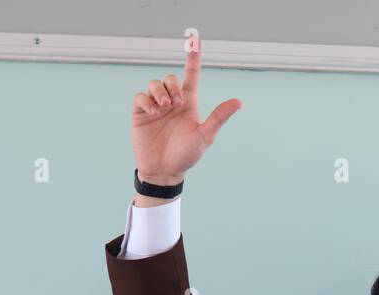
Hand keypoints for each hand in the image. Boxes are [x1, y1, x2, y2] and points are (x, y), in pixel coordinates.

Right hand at [130, 31, 240, 185]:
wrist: (164, 172)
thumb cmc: (186, 156)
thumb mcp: (204, 136)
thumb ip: (218, 117)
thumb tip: (238, 102)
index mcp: (189, 103)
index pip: (191, 75)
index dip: (192, 57)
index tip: (193, 39)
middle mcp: (172, 102)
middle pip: (170, 78)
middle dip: (172, 86)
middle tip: (175, 104)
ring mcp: (155, 107)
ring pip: (154, 84)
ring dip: (159, 91)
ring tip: (163, 107)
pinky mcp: (140, 113)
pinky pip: (140, 96)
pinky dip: (146, 100)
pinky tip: (152, 112)